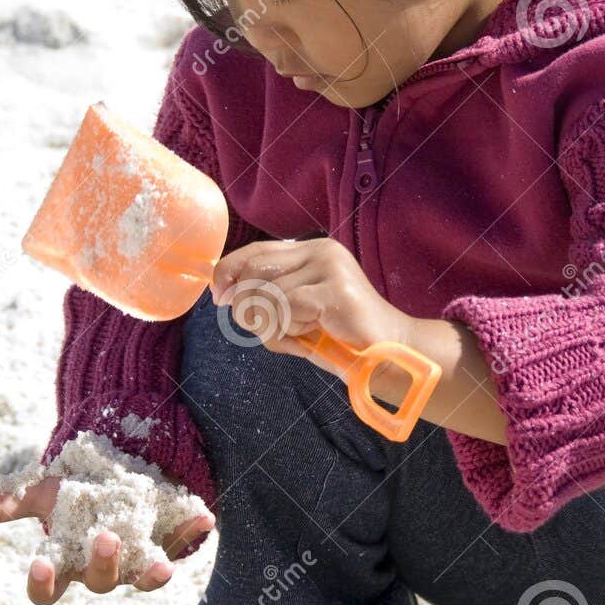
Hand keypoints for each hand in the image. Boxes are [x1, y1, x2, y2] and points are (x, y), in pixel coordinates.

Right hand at [0, 478, 215, 604]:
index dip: (45, 582)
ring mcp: (142, 556)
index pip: (50, 590)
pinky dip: (193, 530)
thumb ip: (6, 502)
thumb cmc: (78, 491)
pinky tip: (203, 518)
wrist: (122, 464)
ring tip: (161, 565)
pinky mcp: (174, 538)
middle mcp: (107, 569)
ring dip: (153, 573)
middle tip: (105, 539)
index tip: (40, 564)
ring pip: (145, 577)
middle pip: (102, 582)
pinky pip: (185, 540)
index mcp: (69, 563)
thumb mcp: (44, 492)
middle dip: (103, 565)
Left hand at [212, 237, 414, 375]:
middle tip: (267, 330)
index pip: (256, 251)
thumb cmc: (338, 336)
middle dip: (248, 306)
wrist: (387, 354)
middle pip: (255, 271)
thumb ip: (265, 298)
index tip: (218, 296)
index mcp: (312, 250)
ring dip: (273, 326)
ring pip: (268, 294)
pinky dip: (289, 331)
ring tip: (299, 336)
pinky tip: (310, 336)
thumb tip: (226, 293)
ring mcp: (331, 268)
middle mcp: (321, 250)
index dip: (229, 270)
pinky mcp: (336, 291)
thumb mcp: (294, 312)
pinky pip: (286, 309)